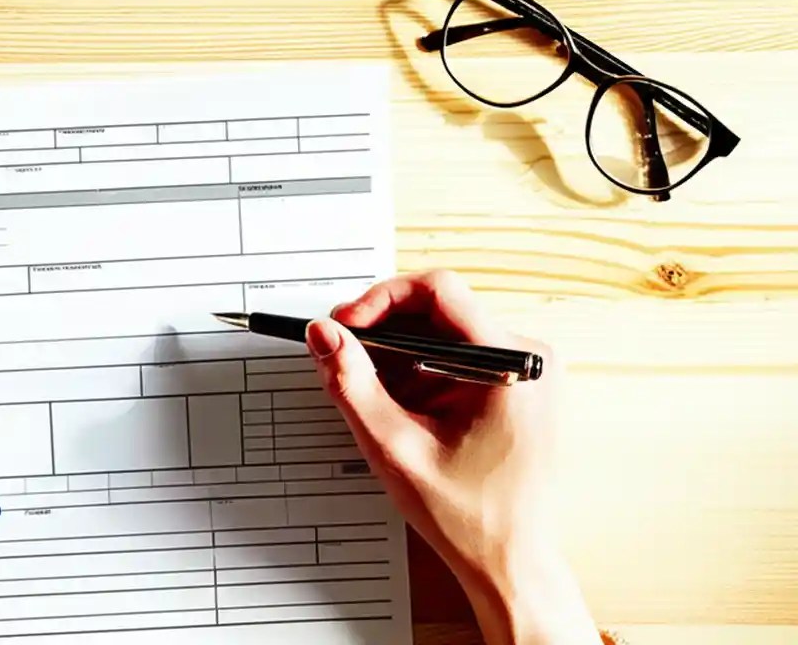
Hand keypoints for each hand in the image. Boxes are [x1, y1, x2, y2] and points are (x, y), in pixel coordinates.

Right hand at [305, 271, 597, 644]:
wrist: (510, 561)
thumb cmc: (467, 516)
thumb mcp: (394, 448)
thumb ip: (352, 384)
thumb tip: (323, 334)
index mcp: (509, 364)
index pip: (438, 290)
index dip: (381, 298)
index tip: (345, 324)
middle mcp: (527, 358)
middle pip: (439, 309)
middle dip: (383, 332)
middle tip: (344, 360)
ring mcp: (524, 371)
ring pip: (444, 333)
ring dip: (400, 357)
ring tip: (380, 402)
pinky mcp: (515, 386)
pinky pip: (458, 356)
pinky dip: (421, 373)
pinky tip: (406, 411)